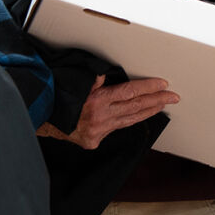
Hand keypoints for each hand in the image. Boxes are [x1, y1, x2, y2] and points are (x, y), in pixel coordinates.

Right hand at [39, 76, 178, 148]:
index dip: (148, 88)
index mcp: (97, 101)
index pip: (130, 92)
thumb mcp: (77, 82)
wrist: (41, 118)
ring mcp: (99, 131)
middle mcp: (101, 117)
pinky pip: (115, 129)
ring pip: (130, 120)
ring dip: (148, 111)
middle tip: (173, 96)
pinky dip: (126, 121)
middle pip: (136, 107)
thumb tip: (108, 73)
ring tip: (162, 104)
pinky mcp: (94, 141)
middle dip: (157, 100)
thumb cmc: (59, 97)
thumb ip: (96, 78)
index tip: (163, 85)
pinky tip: (138, 116)